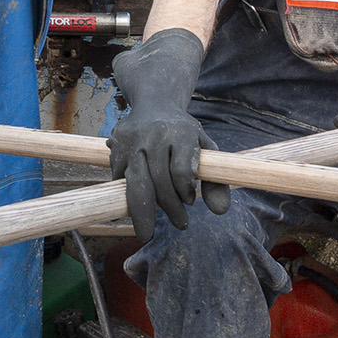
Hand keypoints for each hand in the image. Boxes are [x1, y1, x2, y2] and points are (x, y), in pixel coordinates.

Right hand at [107, 29, 229, 233]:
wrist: (154, 104)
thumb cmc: (184, 134)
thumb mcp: (206, 148)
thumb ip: (215, 180)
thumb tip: (220, 212)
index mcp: (182, 133)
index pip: (183, 171)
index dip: (186, 191)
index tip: (190, 200)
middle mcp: (156, 136)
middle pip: (161, 181)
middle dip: (170, 208)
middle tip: (181, 224)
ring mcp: (133, 142)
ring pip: (136, 183)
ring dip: (143, 212)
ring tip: (147, 233)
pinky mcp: (116, 149)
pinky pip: (121, 180)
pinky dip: (128, 196)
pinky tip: (139, 204)